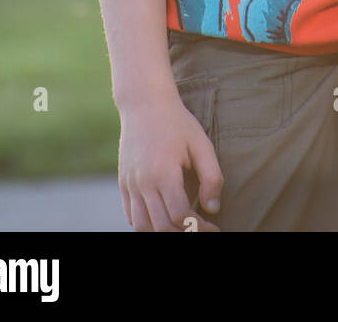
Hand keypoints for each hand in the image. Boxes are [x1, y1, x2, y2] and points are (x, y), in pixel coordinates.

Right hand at [118, 94, 223, 231]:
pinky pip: (131, 215)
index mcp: (163, 173)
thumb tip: (212, 209)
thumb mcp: (201, 144)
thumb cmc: (177, 122)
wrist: (144, 103)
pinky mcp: (123, 183)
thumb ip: (212, 177)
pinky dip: (146, 224)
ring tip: (181, 226)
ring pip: (142, 226)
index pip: (180, 216)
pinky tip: (162, 218)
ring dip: (162, 232)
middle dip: (183, 233)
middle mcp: (143, 182)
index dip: (199, 227)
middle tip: (199, 228)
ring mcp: (130, 184)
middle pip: (161, 226)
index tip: (214, 227)